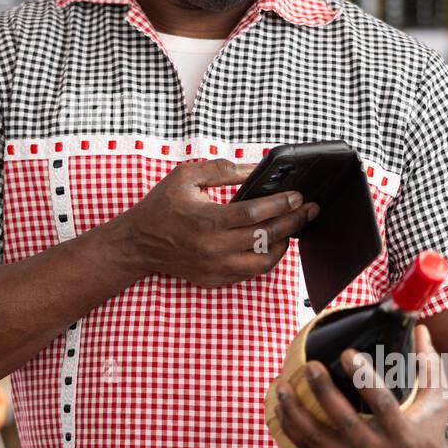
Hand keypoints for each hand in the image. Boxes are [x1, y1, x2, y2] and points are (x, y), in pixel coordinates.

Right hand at [110, 158, 318, 286]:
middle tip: (309, 210)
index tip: (298, 196)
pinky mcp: (215, 279)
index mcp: (208, 220)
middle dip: (294, 222)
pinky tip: (270, 243)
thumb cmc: (161, 206)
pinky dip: (265, 258)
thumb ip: (222, 170)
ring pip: (264, 262)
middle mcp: (214, 248)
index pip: (256, 213)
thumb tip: (255, 168)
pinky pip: (249, 273)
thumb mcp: (186, 177)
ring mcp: (215, 267)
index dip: (281, 204)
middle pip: (266, 237)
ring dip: (283, 244)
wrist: (138, 243)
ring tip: (291, 228)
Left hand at [273, 323, 447, 447]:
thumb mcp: (437, 398)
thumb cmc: (428, 429)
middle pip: (346, 423)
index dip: (364, 378)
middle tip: (310, 366)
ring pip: (320, 441)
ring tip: (282, 387)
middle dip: (324, 392)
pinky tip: (280, 410)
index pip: (383, 404)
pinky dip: (292, 431)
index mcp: (405, 434)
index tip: (348, 353)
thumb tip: (418, 327)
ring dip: (296, 413)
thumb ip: (428, 362)